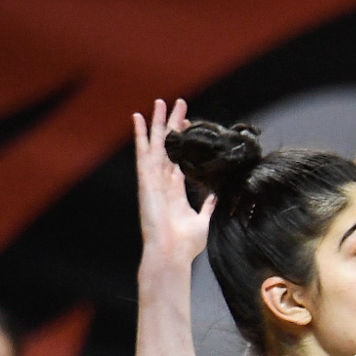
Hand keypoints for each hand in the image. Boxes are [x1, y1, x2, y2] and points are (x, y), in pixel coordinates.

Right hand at [133, 99, 213, 268]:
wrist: (172, 254)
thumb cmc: (186, 243)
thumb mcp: (204, 220)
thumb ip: (208, 205)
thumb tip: (217, 195)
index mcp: (174, 191)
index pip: (178, 159)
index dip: (183, 141)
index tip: (190, 124)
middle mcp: (162, 182)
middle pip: (167, 147)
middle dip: (172, 125)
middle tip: (178, 104)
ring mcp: (152, 180)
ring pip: (155, 145)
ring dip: (157, 123)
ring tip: (160, 102)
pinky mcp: (145, 181)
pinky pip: (143, 153)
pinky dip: (140, 135)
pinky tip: (138, 118)